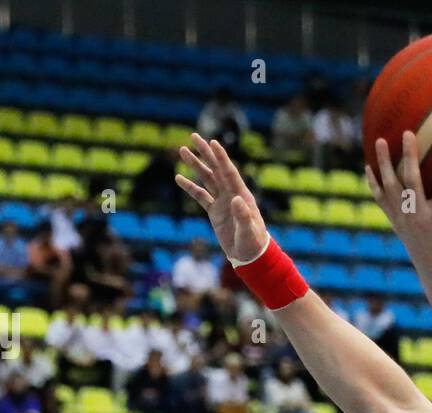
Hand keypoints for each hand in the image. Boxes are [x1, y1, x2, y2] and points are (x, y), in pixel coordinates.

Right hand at [175, 134, 269, 263]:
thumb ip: (243, 216)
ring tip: (182, 150)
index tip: (213, 142)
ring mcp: (222, 202)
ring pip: (207, 179)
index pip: (229, 172)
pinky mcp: (215, 212)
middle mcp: (232, 194)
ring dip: (195, 165)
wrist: (250, 257)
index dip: (221, 157)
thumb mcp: (249, 231)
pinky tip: (178, 178)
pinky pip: (200, 196)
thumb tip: (236, 199)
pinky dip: (190, 187)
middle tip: (194, 136)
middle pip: (216, 169)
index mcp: (242, 195)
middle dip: (205, 153)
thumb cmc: (253, 244)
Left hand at [366, 131, 431, 285]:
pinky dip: (374, 184)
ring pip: (391, 187)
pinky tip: (368, 167)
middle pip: (411, 181)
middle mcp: (420, 217)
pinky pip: (382, 200)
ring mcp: (405, 220)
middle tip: (407, 132)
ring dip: (384, 163)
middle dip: (408, 156)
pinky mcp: (397, 224)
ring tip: (379, 139)